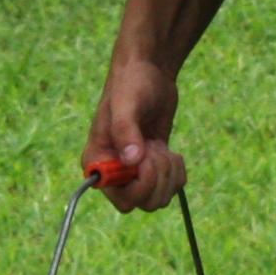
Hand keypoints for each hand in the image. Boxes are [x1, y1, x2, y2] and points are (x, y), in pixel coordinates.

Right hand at [84, 57, 185, 210]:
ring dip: (169, 175)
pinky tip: (171, 151)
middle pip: (143, 203)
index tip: (147, 158)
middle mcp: (115, 172)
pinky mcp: (154, 167)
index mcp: (98, 162)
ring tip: (163, 148)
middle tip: (157, 150)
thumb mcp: (126, 103)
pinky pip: (172, 187)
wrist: (149, 71)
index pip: (121, 199)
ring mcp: (136, 171)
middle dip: (158, 179)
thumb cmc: (130, 84)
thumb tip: (132, 161)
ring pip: (159, 198)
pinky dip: (178, 173)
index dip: (140, 186)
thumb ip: (126, 130)